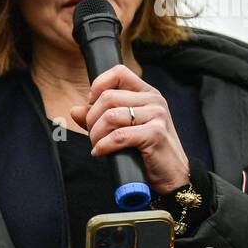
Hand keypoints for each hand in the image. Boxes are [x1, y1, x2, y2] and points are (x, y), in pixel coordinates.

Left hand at [69, 64, 190, 194]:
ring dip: (96, 134)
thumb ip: (99, 118)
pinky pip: (118, 136)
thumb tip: (75, 110)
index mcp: (147, 93)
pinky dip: (103, 146)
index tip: (91, 104)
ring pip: (110, 116)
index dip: (99, 85)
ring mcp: (157, 115)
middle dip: (92, 119)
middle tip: (94, 135)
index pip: (119, 72)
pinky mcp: (155, 134)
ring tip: (98, 145)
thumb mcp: (123, 129)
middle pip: (108, 97)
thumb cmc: (147, 151)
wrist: (173, 176)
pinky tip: (101, 152)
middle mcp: (154, 100)